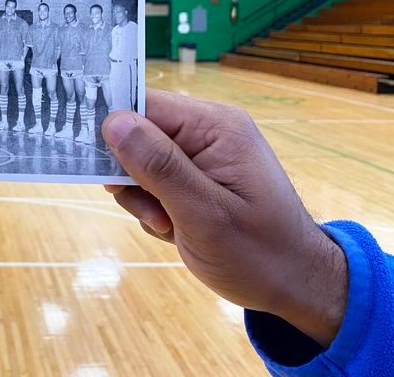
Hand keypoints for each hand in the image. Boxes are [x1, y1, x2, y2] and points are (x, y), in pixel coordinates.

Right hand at [102, 89, 347, 347]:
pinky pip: (153, 182)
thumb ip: (158, 165)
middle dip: (134, 176)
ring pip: (140, 163)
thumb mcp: (204, 214)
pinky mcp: (195, 178)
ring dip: (144, 199)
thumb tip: (113, 121)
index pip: (144, 105)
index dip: (115, 132)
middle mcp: (208, 131)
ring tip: (170, 226)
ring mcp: (202, 154)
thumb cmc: (259, 254)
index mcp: (215, 126)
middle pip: (138, 134)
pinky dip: (154, 209)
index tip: (97, 166)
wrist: (296, 287)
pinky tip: (175, 229)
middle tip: (156, 213)